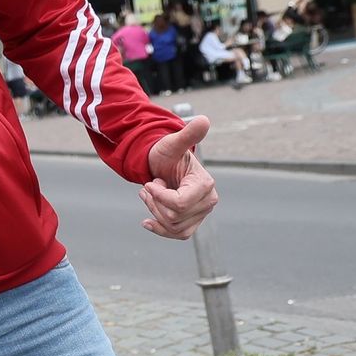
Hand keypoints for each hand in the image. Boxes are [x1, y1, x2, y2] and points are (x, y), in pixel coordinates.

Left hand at [139, 116, 217, 239]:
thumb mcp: (171, 144)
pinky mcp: (191, 223)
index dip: (159, 196)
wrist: (162, 164)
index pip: (179, 204)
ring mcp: (201, 214)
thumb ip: (187, 135)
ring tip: (150, 194)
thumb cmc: (166, 153)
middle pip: (174, 217)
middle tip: (151, 185)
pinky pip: (177, 234)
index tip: (150, 182)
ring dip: (154, 211)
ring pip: (173, 227)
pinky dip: (160, 229)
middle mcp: (208, 201)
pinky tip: (147, 222)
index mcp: (205, 185)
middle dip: (155, 202)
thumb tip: (204, 120)